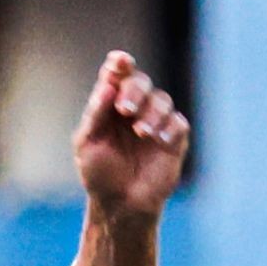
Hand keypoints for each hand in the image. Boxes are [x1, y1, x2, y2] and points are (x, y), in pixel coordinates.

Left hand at [76, 53, 191, 218]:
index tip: (121, 61)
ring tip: (142, 133)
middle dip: (134, 91)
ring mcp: (156, 122)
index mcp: (111, 103)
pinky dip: (169, 128)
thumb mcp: (88, 143)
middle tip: (125, 110)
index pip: (117, 75)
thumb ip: (96, 113)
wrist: (121, 204)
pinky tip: (159, 141)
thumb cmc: (100, 173)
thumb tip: (107, 85)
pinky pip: (178, 123)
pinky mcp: (174, 139)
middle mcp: (135, 107)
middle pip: (141, 82)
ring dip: (152, 112)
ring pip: (162, 100)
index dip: (120, 64)